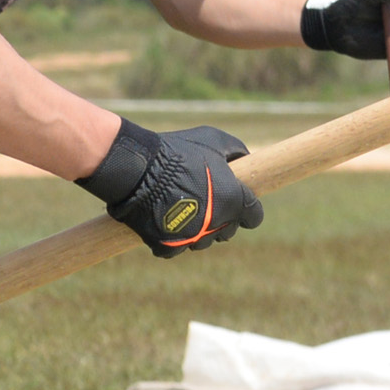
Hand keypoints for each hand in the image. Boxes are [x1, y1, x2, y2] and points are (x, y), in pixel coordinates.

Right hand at [77, 120, 263, 257]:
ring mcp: (192, 237)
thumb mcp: (212, 139)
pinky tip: (163, 222)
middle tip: (203, 203)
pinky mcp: (167, 246)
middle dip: (220, 220)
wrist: (136, 169)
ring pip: (201, 242)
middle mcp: (217, 223)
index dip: (246, 210)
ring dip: (196, 231)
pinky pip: (174, 249)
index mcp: (234, 199)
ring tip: (180, 211)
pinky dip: (169, 240)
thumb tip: (245, 159)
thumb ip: (235, 151)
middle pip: (227, 232)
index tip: (235, 203)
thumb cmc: (176, 152)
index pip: (254, 217)